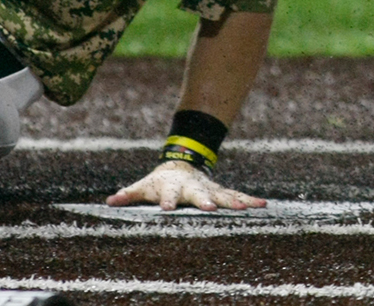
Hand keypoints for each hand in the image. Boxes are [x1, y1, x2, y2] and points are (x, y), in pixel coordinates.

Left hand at [105, 161, 267, 211]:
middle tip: (210, 209)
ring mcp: (208, 188)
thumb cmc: (160, 181)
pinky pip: (236, 196)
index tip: (167, 209)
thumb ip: (129, 193)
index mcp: (172, 188)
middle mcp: (192, 188)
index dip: (167, 202)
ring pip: (222, 195)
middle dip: (205, 201)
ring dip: (234, 202)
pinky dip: (249, 200)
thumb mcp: (144, 186)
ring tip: (245, 208)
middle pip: (199, 194)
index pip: (168, 196)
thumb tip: (110, 201)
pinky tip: (263, 205)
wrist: (182, 163)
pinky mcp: (220, 191)